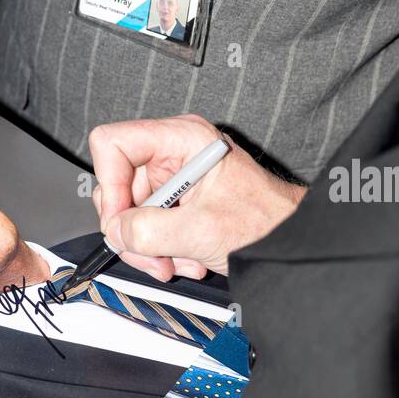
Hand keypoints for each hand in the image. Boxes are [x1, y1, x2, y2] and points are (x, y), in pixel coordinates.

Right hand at [89, 115, 305, 279]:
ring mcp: (172, 176)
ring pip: (128, 212)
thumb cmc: (265, 222)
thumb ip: (148, 231)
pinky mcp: (174, 199)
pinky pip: (144, 224)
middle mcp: (173, 151)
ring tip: (177, 259)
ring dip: (147, 246)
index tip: (122, 220)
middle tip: (152, 254)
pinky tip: (184, 255)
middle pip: (117, 185)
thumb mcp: (201, 231)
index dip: (110, 184)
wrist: (288, 240)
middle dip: (132, 229)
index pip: (113, 143)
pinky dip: (158, 248)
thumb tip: (116, 232)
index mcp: (182, 138)